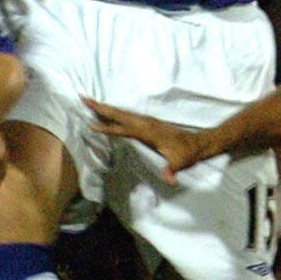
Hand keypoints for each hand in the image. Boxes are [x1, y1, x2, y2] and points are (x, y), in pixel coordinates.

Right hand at [86, 97, 213, 183]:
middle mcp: (146, 123)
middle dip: (101, 107)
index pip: (125, 129)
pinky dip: (115, 111)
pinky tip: (109, 112)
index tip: (93, 126)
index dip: (109, 128)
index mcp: (150, 132)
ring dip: (106, 107)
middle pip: (120, 114)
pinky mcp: (148, 122)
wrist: (197, 144)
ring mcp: (147, 121)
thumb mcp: (180, 163)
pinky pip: (128, 115)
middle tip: (83, 98)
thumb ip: (172, 170)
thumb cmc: (187, 154)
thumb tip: (169, 181)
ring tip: (90, 102)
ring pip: (123, 112)